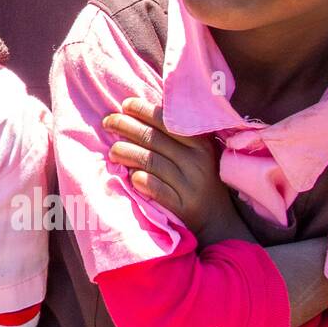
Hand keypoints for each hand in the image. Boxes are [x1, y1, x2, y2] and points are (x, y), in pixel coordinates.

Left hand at [103, 97, 249, 246]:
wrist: (219, 221)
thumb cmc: (199, 179)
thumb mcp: (197, 154)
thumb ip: (176, 135)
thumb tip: (140, 112)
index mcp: (201, 144)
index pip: (168, 121)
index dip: (144, 111)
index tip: (125, 105)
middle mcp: (198, 161)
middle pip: (154, 139)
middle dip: (127, 126)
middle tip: (108, 122)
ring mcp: (191, 185)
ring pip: (151, 161)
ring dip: (126, 152)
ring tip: (113, 150)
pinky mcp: (184, 206)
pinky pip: (156, 188)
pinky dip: (141, 179)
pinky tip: (130, 176)